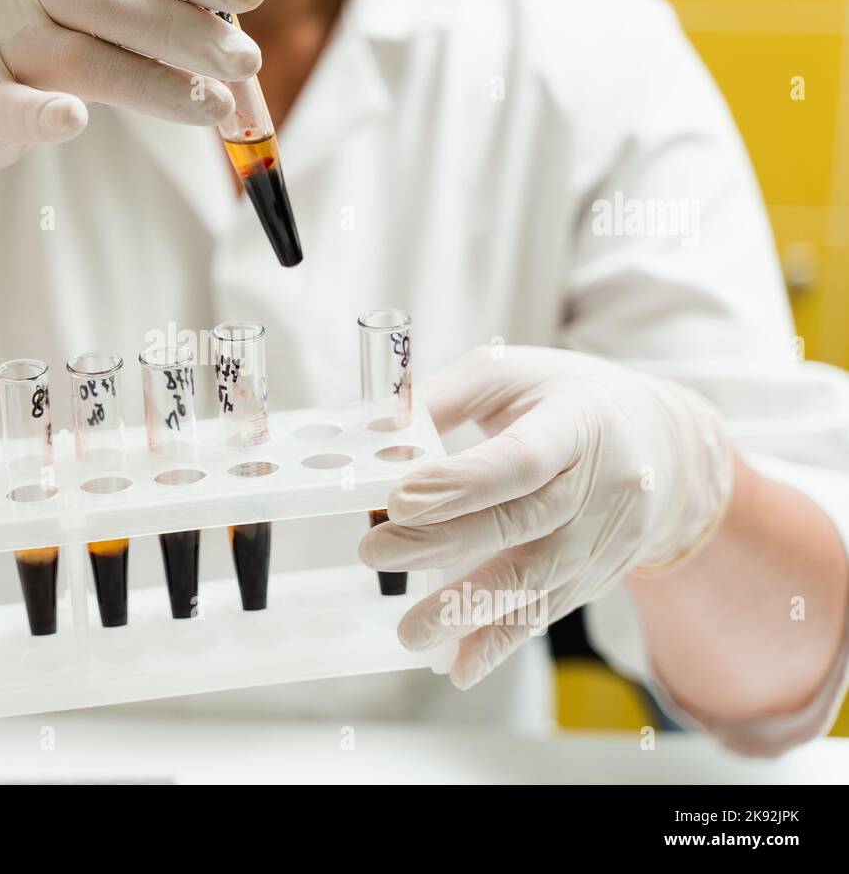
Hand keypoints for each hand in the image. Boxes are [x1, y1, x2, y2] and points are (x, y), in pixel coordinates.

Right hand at [0, 0, 264, 229]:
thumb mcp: (86, 15)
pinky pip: (9, 104)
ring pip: (80, 56)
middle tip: (245, 63)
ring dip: (154, 84)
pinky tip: (73, 120)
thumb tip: (239, 53)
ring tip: (213, 108)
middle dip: (188, 33)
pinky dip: (42, 113)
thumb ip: (151, 21)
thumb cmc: (31, 52)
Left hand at [360, 345, 734, 687]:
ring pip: (533, 579)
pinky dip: (501, 643)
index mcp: (578, 423)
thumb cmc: (568, 398)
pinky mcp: (595, 576)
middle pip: (518, 523)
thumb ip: (445, 397)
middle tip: (375, 550)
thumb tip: (378, 430)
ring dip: (466, 609)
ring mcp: (602, 538)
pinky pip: (546, 613)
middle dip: (440, 543)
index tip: (400, 499)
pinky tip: (460, 666)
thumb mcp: (513, 373)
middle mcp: (599, 485)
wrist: (664, 445)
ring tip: (410, 631)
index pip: (520, 459)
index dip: (462, 483)